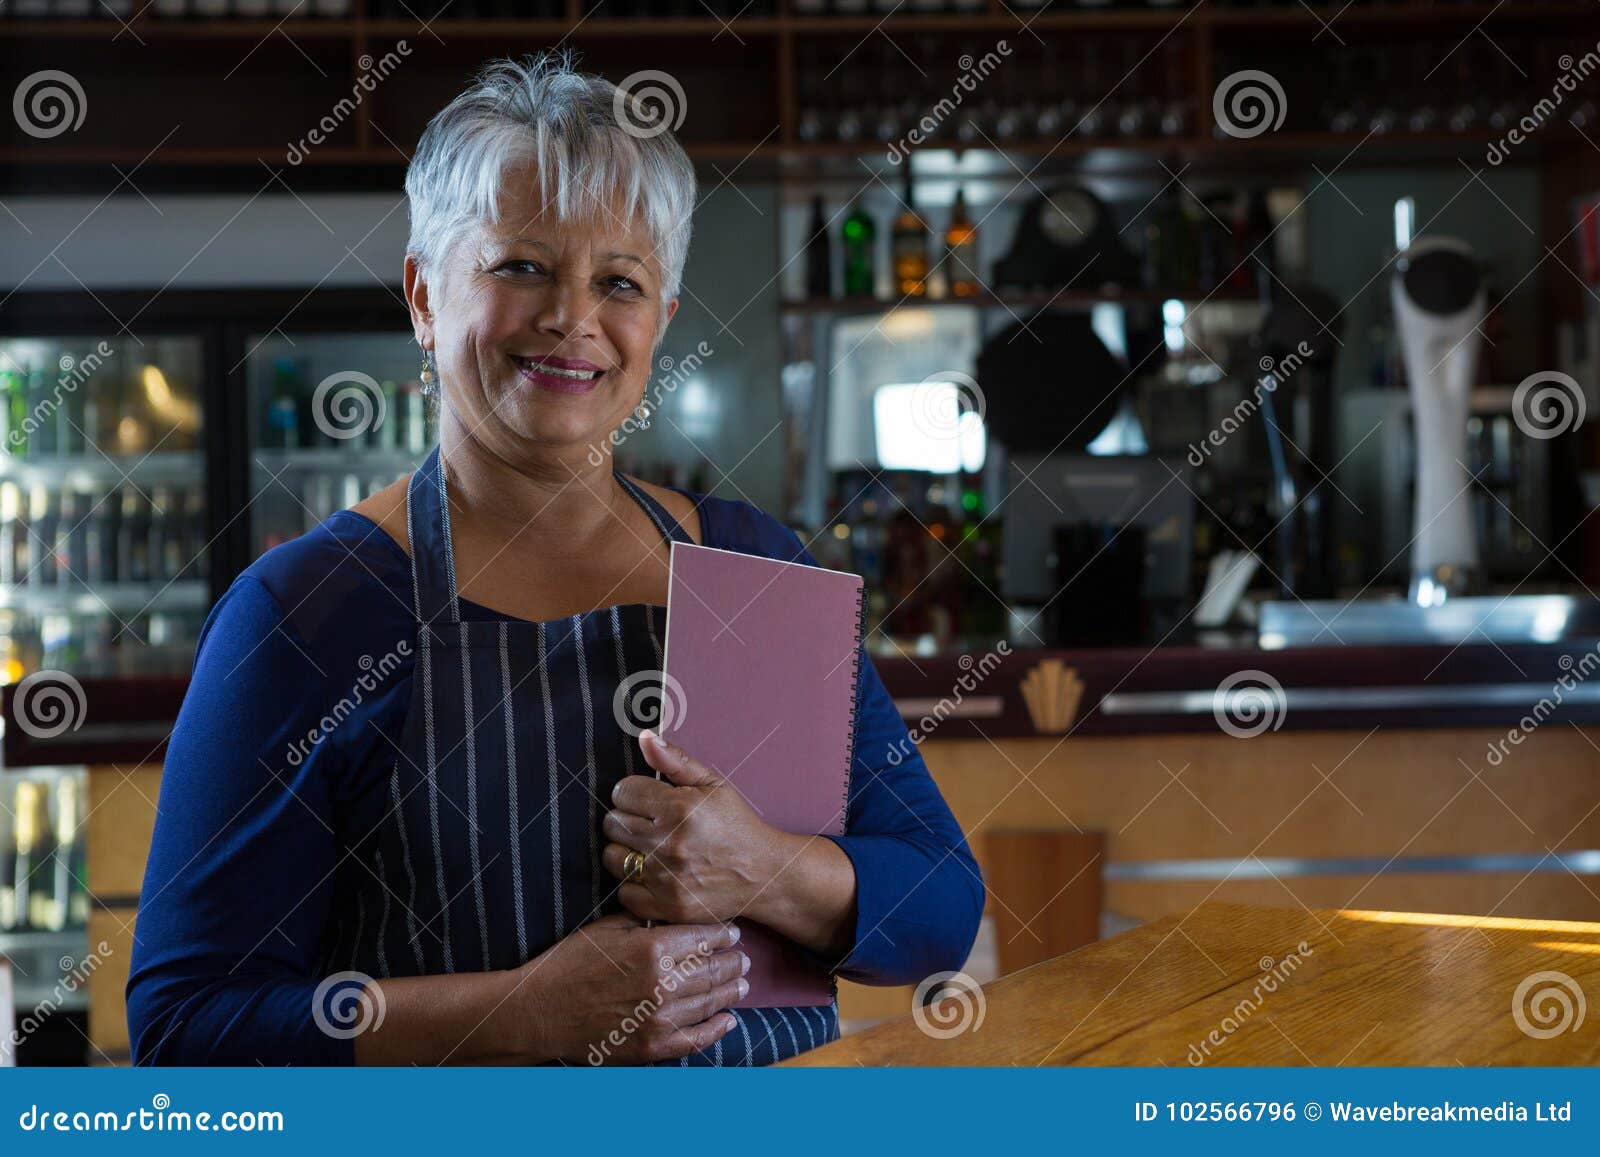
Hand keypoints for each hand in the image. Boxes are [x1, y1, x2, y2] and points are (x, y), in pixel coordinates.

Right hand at [513, 912, 748, 1063]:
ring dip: (731, 991)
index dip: (723, 934)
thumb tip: (675, 916)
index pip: (704, 938)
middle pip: (713, 969)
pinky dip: (717, 1029)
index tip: (733, 933)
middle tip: (744, 957)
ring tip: (743, 983)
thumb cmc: (569, 964)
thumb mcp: (608, 928)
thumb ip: (646, 922)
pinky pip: (696, 1040)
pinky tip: (729, 1019)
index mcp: (652, 949)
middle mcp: (662, 984)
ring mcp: (659, 1019)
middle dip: (733, 962)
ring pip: (710, 1002)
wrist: (539, 1011)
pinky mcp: (652, 1047)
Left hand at [602, 729, 781, 924]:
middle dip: (628, 819)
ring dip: (626, 851)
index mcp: (679, 807)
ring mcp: (666, 877)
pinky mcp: (667, 906)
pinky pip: (624, 891)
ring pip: (612, 857)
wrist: (765, 873)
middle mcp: (669, 842)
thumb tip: (645, 737)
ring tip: (650, 848)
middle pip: (612, 823)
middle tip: (651, 824)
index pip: (622, 791)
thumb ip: (675, 761)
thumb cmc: (736, 825)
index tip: (648, 800)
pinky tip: (654, 874)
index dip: (633, 792)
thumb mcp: (713, 785)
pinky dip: (634, 884)